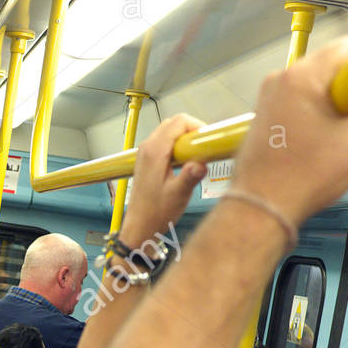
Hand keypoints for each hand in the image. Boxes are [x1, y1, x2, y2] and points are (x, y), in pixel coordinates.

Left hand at [118, 114, 207, 250]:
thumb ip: (190, 176)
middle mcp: (147, 148)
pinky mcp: (146, 161)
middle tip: (204, 148)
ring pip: (168, 132)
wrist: (140, 225)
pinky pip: (164, 143)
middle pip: (174, 123)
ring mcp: (145, 153)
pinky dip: (177, 146)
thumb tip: (201, 163)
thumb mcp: (178, 195)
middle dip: (192, 131)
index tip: (207, 142)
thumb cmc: (156, 212)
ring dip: (185, 139)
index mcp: (154, 151)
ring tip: (196, 156)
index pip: (179, 122)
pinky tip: (185, 163)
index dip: (197, 127)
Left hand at [230, 37, 347, 226]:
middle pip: (336, 69)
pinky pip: (305, 105)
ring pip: (322, 89)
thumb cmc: (301, 178)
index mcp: (301, 76)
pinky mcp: (267, 116)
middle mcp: (280, 80)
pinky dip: (319, 120)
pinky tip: (318, 147)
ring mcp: (270, 98)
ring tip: (335, 142)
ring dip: (338, 110)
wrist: (260, 209)